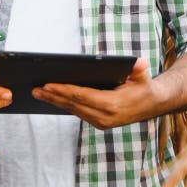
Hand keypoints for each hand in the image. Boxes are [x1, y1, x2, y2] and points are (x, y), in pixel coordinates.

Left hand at [31, 58, 165, 129]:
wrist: (152, 104)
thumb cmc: (144, 86)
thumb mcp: (142, 75)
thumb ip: (139, 69)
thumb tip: (140, 63)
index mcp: (112, 105)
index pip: (82, 96)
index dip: (63, 90)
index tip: (47, 84)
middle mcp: (105, 117)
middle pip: (73, 104)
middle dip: (53, 96)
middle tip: (34, 89)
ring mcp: (101, 122)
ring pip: (73, 110)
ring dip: (54, 101)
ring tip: (37, 92)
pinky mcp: (99, 123)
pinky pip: (78, 113)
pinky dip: (64, 105)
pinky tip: (52, 98)